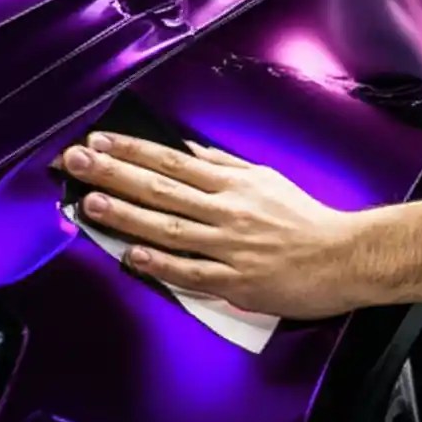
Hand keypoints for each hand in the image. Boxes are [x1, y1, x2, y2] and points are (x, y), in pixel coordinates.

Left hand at [58, 132, 421, 318]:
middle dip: (114, 173)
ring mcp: (229, 246)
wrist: (344, 257)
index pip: (171, 162)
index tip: (99, 140)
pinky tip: (132, 256)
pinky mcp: (236, 281)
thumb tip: (188, 150)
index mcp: (232, 183)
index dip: (132, 150)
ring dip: (126, 215)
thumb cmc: (305, 218)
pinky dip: (161, 264)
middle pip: (161, 189)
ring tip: (89, 202)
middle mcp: (226, 210)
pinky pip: (191, 272)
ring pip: (169, 228)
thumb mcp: (265, 178)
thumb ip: (224, 165)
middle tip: (77, 161)